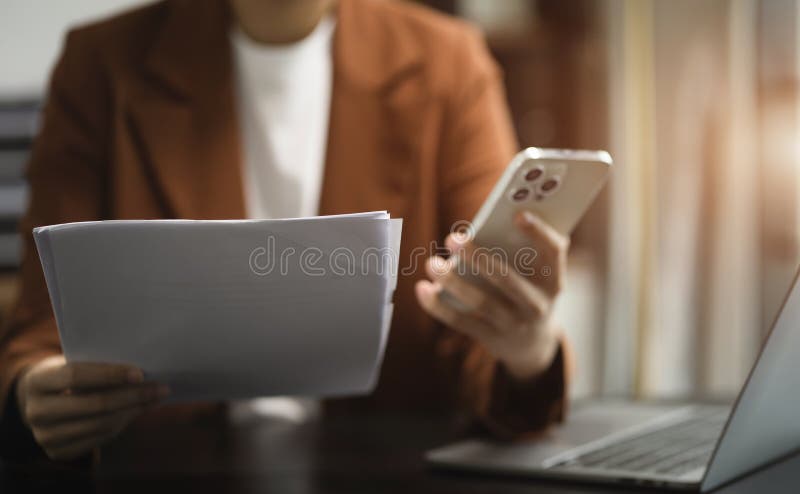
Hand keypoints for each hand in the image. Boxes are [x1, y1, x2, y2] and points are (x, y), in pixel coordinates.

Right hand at [15, 355, 168, 459]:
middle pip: (93, 405)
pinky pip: (100, 438)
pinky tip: (141, 410)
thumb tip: (143, 371)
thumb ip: (98, 365)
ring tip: (156, 397)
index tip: (140, 373)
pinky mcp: (58, 452)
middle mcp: (35, 412)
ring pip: (101, 424)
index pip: (75, 376)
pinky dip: (124, 422)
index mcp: (36, 382)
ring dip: (134, 410)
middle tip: (161, 387)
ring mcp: (45, 436)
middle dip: (132, 395)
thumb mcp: (73, 362)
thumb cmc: (66, 373)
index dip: (109, 375)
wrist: (40, 399)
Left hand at [415, 211, 567, 379]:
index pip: (553, 253)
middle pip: (506, 279)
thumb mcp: (537, 276)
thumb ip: (522, 251)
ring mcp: (514, 325)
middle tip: (451, 238)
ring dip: (452, 282)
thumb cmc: (527, 291)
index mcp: (553, 281)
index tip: (518, 214)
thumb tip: (485, 225)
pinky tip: (423, 288)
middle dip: (477, 257)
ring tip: (432, 264)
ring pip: (481, 302)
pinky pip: (461, 321)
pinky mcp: (491, 338)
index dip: (539, 233)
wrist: (531, 345)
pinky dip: (439, 306)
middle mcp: (537, 305)